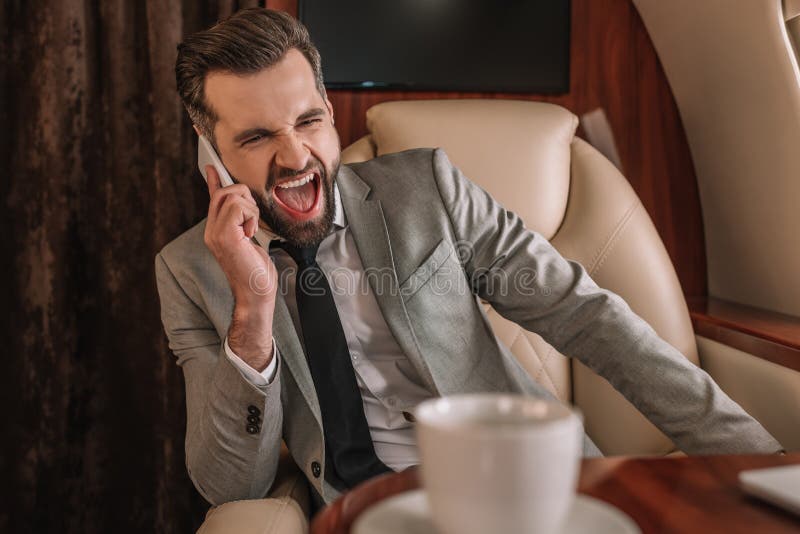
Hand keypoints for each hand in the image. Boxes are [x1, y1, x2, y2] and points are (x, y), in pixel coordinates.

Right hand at [203, 165, 275, 369]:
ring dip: (251, 209)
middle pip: (226, 191)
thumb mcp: (251, 239)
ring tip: (252, 230)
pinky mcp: (225, 235)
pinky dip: (251, 217)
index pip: (214, 197)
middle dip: (246, 198)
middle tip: (253, 220)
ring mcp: (215, 232)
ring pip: (234, 196)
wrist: (256, 293)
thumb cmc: (257, 270)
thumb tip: (244, 205)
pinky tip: (251, 234)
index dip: (214, 179)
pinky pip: (239, 207)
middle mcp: (211, 230)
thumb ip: (244, 219)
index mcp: (216, 229)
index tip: (212, 164)